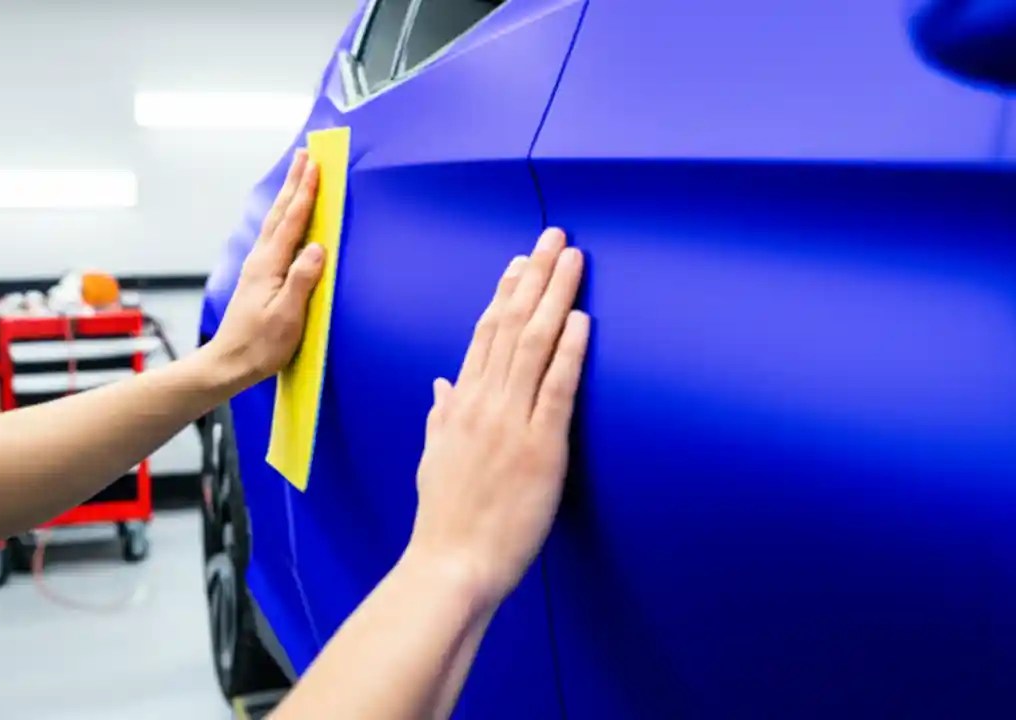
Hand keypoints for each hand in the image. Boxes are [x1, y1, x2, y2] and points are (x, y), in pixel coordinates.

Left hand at [209, 150, 324, 389]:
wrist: (228, 364)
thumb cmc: (260, 346)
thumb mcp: (287, 316)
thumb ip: (302, 280)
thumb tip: (318, 248)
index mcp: (269, 266)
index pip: (292, 221)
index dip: (305, 192)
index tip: (316, 165)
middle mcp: (261, 260)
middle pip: (280, 213)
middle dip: (295, 182)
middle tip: (306, 153)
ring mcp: (258, 267)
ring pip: (276, 221)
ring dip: (289, 195)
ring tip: (299, 174)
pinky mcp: (260, 277)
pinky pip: (275, 236)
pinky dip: (285, 217)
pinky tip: (288, 217)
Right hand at [408, 228, 589, 607]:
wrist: (452, 563)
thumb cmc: (446, 518)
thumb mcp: (434, 458)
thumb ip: (441, 416)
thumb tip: (441, 384)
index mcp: (458, 405)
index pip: (483, 335)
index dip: (504, 294)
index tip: (519, 263)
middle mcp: (482, 403)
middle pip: (510, 325)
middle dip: (533, 277)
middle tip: (552, 238)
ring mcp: (510, 422)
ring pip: (533, 344)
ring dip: (554, 297)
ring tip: (571, 259)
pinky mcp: (539, 447)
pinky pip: (555, 388)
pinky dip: (569, 351)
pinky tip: (580, 319)